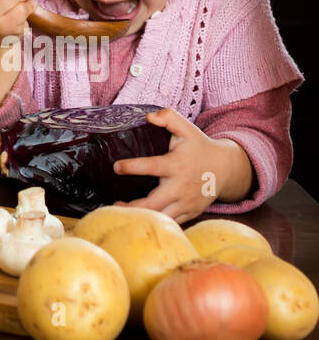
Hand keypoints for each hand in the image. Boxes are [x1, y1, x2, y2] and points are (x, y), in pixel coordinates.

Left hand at [113, 107, 253, 222]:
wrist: (226, 170)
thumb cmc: (200, 147)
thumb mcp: (187, 128)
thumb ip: (169, 118)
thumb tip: (148, 117)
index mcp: (177, 165)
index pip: (152, 166)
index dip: (133, 167)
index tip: (116, 166)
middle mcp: (180, 187)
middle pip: (155, 202)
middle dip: (134, 206)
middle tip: (114, 204)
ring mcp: (186, 203)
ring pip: (162, 216)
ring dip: (141, 217)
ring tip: (121, 213)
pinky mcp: (189, 213)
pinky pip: (172, 222)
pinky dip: (156, 222)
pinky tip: (140, 219)